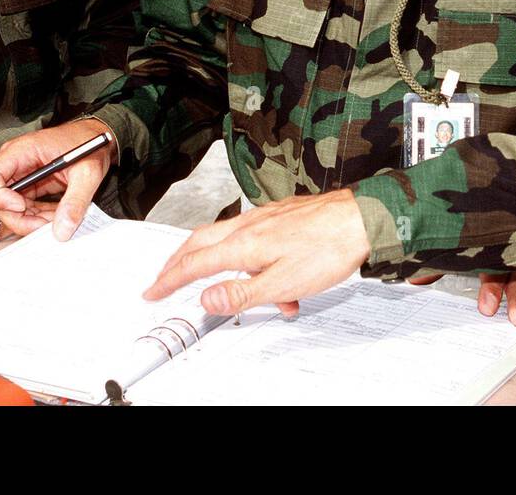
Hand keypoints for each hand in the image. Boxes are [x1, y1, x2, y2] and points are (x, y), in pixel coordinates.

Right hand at [0, 118, 114, 240]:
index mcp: (23, 150)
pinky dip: (39, 216)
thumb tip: (63, 229)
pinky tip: (56, 217)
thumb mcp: (87, 172)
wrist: (101, 139)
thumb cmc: (91, 144)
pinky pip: (26, 207)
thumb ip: (75, 201)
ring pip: (12, 206)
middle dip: (19, 217)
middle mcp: (18, 162)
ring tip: (57, 220)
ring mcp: (24, 174)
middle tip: (43, 226)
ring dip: (31, 219)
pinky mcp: (33, 185)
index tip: (20, 207)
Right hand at [143, 190, 369, 315]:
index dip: (169, 279)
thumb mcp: (282, 284)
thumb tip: (205, 299)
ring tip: (236, 292)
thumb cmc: (328, 248)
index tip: (153, 291)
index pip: (195, 264)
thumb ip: (241, 293)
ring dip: (222, 265)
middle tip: (165, 277)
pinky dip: (252, 260)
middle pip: (201, 243)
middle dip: (179, 262)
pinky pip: (254, 238)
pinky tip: (277, 279)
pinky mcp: (282, 216)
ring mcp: (266, 218)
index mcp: (243, 244)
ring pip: (229, 240)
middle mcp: (249, 225)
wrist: (362, 219)